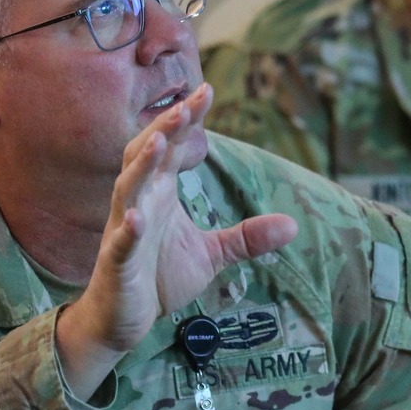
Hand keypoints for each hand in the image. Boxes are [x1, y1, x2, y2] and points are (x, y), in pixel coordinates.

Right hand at [56, 85, 297, 395]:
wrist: (121, 319)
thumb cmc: (159, 277)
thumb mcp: (211, 255)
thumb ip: (247, 237)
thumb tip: (293, 225)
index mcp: (159, 194)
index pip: (172, 148)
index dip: (187, 120)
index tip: (207, 89)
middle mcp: (139, 203)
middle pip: (146, 155)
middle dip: (165, 128)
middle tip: (188, 102)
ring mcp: (123, 230)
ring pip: (127, 188)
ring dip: (142, 166)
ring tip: (160, 143)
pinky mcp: (116, 263)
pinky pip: (120, 242)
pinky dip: (128, 229)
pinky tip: (136, 218)